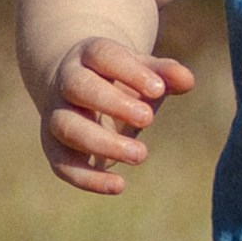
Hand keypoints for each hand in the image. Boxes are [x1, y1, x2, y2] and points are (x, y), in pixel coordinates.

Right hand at [39, 37, 194, 195]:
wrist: (78, 91)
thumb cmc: (119, 79)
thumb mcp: (142, 71)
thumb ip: (164, 74)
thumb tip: (187, 80)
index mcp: (88, 55)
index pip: (103, 55)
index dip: (129, 71)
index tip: (159, 90)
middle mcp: (66, 82)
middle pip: (78, 87)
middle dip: (113, 104)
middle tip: (149, 120)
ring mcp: (56, 114)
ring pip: (67, 127)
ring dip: (102, 143)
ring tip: (141, 154)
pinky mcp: (53, 146)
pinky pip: (62, 164)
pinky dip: (88, 178)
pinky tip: (119, 185)